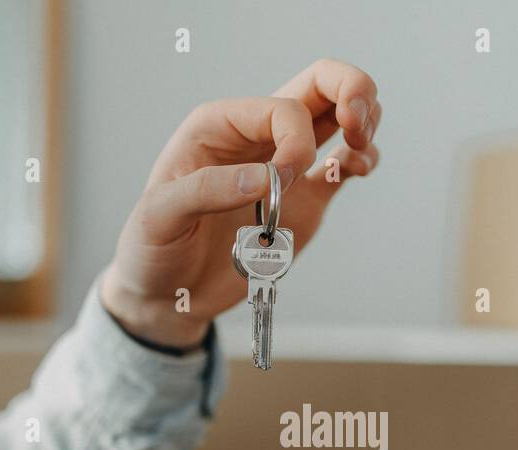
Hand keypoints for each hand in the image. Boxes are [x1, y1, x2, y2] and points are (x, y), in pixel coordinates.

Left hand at [101, 59, 381, 349]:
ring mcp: (284, 168)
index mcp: (218, 127)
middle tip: (358, 123)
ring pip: (337, 119)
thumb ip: (207, 191)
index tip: (286, 179)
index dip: (296, 138)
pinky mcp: (303, 200)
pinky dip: (362, 160)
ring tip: (362, 145)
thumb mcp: (160, 217)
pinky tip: (361, 167)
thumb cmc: (152, 249)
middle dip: (350, 92)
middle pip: (318, 86)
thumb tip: (267, 177)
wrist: (167, 295)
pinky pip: (341, 165)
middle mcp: (255, 138)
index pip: (279, 108)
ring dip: (364, 120)